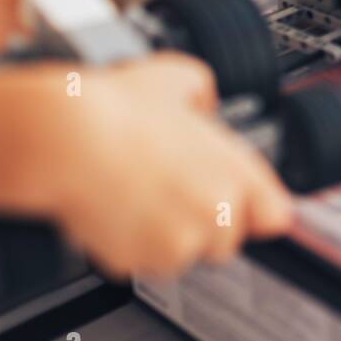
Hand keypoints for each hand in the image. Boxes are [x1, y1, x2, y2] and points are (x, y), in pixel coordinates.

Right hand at [34, 53, 294, 278]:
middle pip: (226, 240)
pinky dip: (128, 244)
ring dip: (165, 236)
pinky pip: (139, 262)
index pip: (277, 215)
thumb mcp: (179, 77)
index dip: (255, 210)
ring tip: (137, 195)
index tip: (242, 205)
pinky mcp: (136, 262)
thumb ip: (206, 93)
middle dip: (203, 223)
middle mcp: (216, 213)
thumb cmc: (116, 107)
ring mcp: (177, 243)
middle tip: (170, 191)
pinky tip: (114, 208)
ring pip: (181, 254)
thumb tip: (206, 104)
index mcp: (237, 172)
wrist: (64, 140)